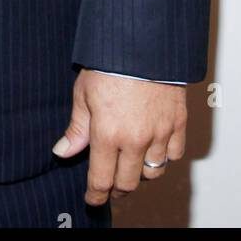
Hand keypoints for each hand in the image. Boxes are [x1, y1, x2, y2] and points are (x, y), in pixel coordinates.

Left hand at [52, 69, 185, 203]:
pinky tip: (153, 149)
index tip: (92, 199)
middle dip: (116, 189)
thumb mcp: (83, 93)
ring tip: (131, 166)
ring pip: (153, 172)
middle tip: (110, 186)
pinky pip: (174, 154)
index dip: (95, 195)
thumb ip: (77, 128)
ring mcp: (160, 132)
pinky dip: (164, 157)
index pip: (101, 180)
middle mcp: (135, 139)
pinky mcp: (178, 122)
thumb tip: (63, 152)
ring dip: (140, 174)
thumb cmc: (110, 62)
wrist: (143, 41)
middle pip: (127, 183)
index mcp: (108, 134)